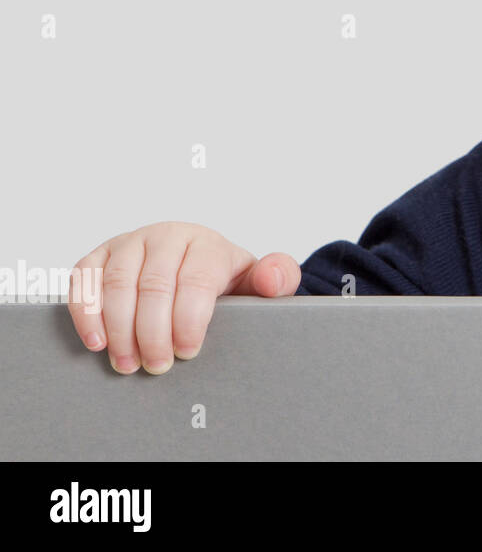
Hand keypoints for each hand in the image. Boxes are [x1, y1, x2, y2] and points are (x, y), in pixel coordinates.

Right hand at [66, 221, 300, 374]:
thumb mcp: (256, 282)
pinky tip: (96, 341)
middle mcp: (167, 236)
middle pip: (154, 285)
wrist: (198, 267)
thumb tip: (271, 279)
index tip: (188, 351)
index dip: (189, 320)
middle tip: (157, 366)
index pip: (196, 280)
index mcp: (206, 243)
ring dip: (119, 328)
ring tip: (128, 363)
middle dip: (153, 332)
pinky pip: (83, 279)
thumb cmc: (225, 282)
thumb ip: (276, 278)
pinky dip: (86, 311)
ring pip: (117, 283)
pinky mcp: (100, 257)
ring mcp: (130, 243)